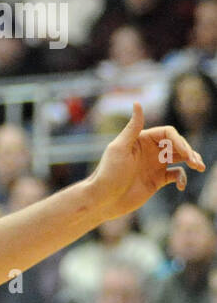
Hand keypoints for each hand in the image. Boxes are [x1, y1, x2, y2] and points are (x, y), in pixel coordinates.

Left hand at [87, 102, 205, 220]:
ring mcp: (154, 165)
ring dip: (192, 160)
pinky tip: (181, 185)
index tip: (185, 153)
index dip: (179, 141)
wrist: (104, 199)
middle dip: (189, 151)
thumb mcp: (119, 148)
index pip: (168, 133)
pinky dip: (182, 178)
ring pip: (181, 158)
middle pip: (177, 144)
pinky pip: (176, 175)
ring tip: (199, 167)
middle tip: (196, 163)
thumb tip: (138, 103)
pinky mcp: (157, 180)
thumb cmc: (108, 173)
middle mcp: (150, 150)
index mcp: (141, 140)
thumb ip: (132, 127)